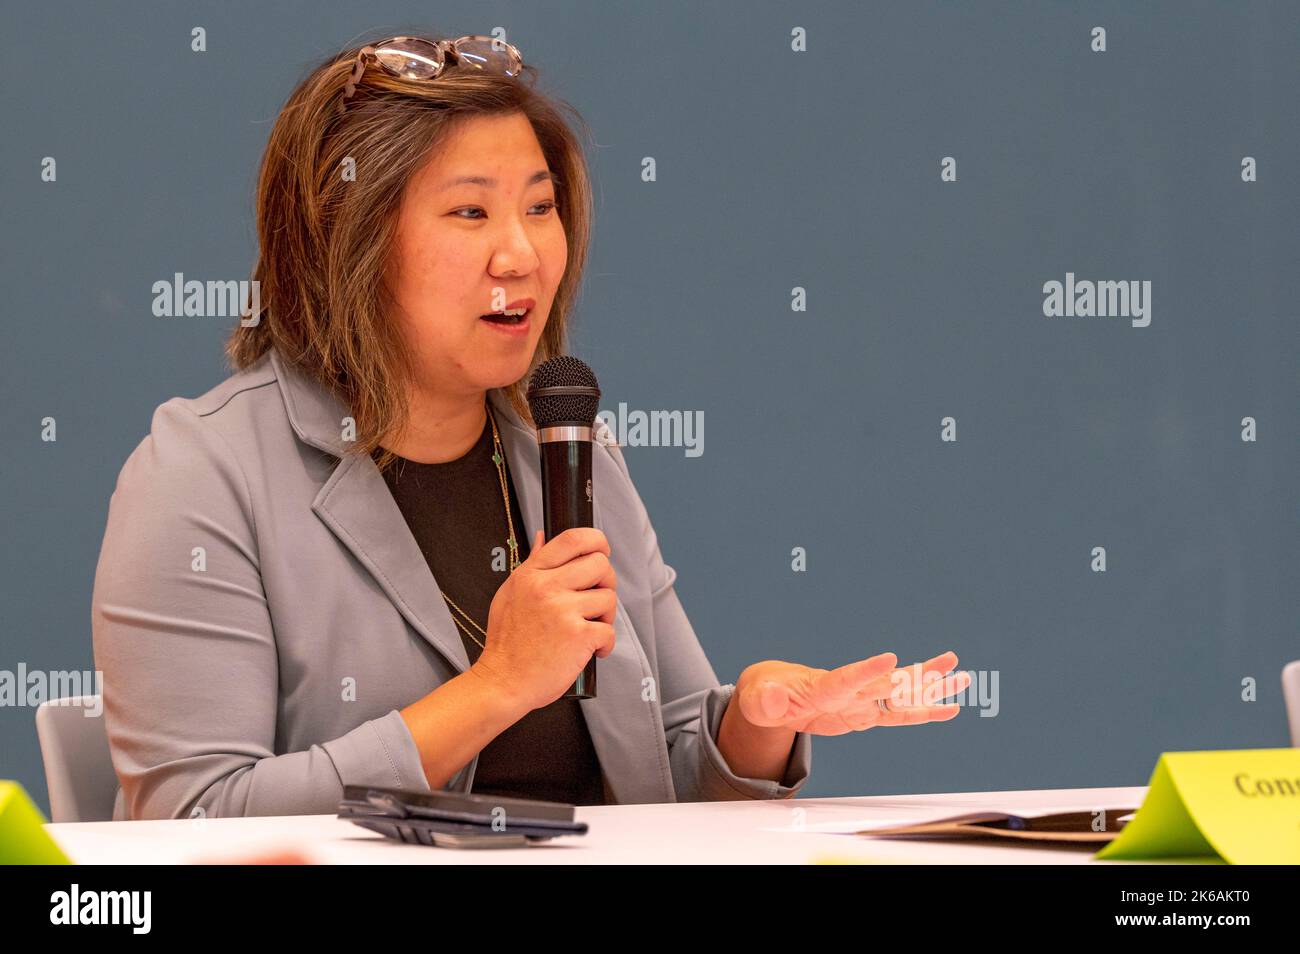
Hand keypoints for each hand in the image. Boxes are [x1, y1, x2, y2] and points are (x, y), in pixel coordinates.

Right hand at [471, 527, 617, 712]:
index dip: (596, 541)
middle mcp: (547, 587)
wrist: (502, 681)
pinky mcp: (578, 636)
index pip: (573, 539)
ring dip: (606, 616)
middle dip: (606, 582)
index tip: (602, 552)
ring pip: (608, 598)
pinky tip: (591, 650)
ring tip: (589, 629)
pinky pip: (609, 631)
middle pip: (600, 564)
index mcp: (532, 573)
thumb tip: (542, 537)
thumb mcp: (510, 593)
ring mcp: (563, 611)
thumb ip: (530, 564)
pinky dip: (605, 644)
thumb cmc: (507, 641)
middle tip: (596, 601)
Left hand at [733, 651, 970, 734]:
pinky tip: (948, 709)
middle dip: (917, 673)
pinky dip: (922, 712)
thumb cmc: (764, 695)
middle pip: (888, 682)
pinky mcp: (864, 713)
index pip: (847, 678)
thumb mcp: (758, 701)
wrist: (774, 693)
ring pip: (901, 694)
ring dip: (930, 686)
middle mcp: (849, 690)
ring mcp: (860, 701)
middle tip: (950, 660)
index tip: (890, 658)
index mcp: (822, 686)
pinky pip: (898, 714)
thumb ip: (768, 702)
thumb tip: (773, 701)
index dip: (867, 670)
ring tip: (963, 677)